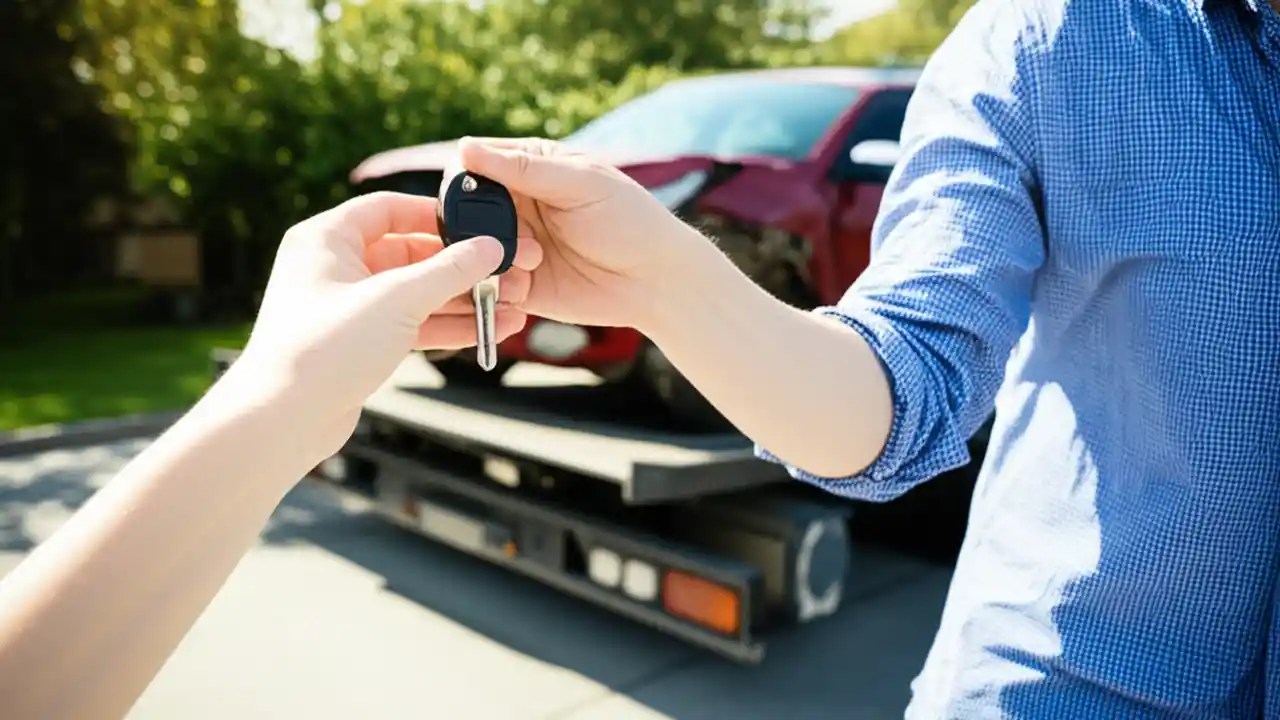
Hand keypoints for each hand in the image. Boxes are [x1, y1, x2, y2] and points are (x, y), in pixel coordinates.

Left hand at [232, 191, 542, 453]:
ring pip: (415, 293)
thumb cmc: (324, 349)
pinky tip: (487, 330)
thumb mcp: (397, 299)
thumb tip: (489, 248)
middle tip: (503, 272)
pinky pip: (412, 324)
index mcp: (327, 238)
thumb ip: (449, 271)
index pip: (388, 209)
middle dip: (459, 266)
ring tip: (508, 306)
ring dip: (461, 301)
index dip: (435, 215)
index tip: (476, 225)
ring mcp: (348, 307)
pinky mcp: (360, 343)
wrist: (283, 420)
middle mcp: (334, 267)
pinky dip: (446, 327)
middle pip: (409, 253)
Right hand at [458, 136, 702, 330]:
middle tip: (509, 235)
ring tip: (534, 261)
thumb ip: (523, 169)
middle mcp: (516, 205)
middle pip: (465, 209)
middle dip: (476, 225)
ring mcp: (515, 245)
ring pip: (472, 249)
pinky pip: (488, 285)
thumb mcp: (579, 184)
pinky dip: (497, 287)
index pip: (475, 162)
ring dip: (492, 256)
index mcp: (529, 168)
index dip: (465, 176)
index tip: (476, 193)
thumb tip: (464, 147)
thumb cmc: (628, 220)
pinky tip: (527, 286)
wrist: (655, 280)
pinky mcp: (520, 285)